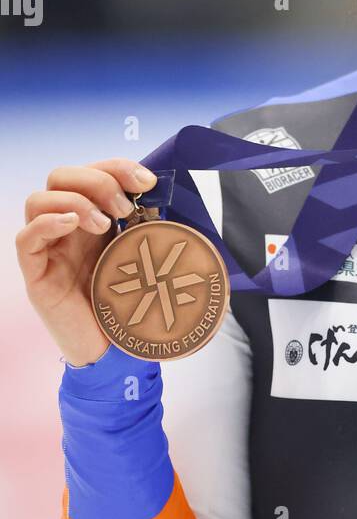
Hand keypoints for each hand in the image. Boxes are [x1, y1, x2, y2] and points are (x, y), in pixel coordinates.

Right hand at [15, 159, 157, 367]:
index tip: (146, 180)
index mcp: (92, 218)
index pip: (91, 171)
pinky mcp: (37, 274)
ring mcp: (49, 249)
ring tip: (104, 224)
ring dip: (75, 200)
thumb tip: (169, 195)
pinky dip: (47, 222)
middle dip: (97, 180)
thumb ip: (147, 226)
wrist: (116, 351)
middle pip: (61, 177)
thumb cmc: (130, 303)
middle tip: (124, 207)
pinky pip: (26, 238)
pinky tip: (73, 224)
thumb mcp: (143, 256)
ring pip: (38, 200)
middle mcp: (67, 228)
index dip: (116, 167)